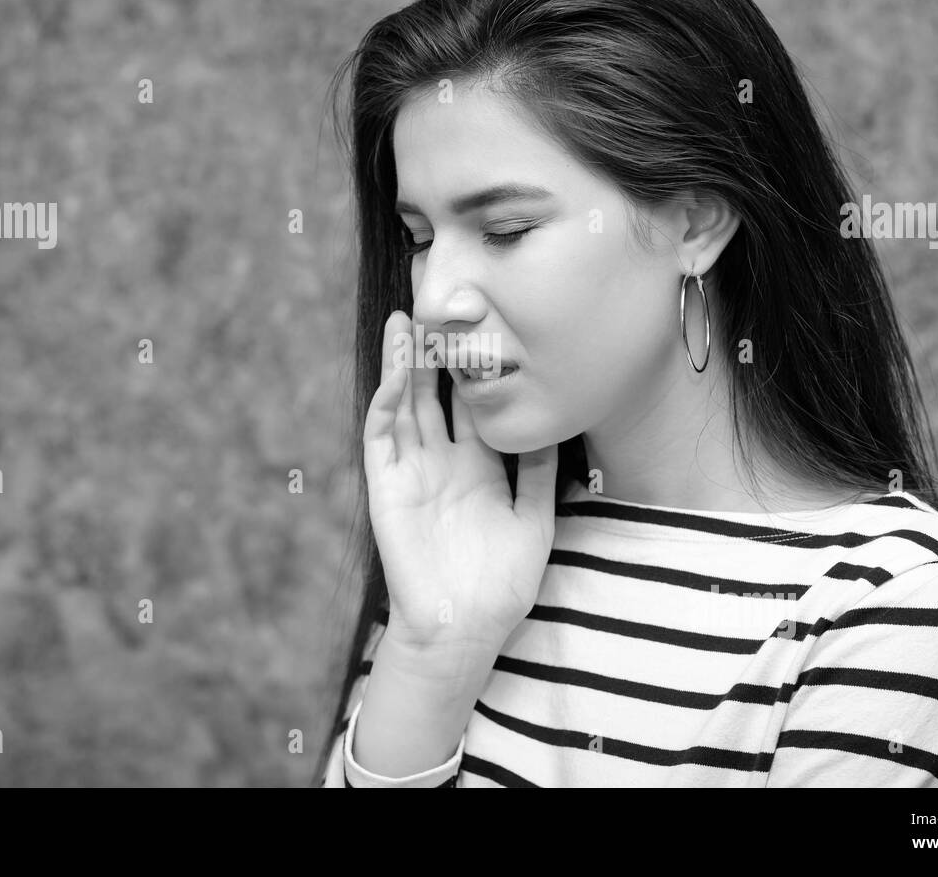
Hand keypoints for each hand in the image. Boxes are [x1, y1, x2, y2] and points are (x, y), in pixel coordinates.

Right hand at [363, 310, 560, 657]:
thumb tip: (555, 422)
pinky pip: (382, 435)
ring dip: (401, 364)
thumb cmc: (500, 584)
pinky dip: (386, 400)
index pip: (472, 405)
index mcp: (477, 467)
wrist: (464, 630)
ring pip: (403, 405)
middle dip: (434, 354)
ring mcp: (411, 472)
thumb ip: (541, 472)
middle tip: (440, 306)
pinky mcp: (386, 487)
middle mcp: (442, 462)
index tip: (489, 325)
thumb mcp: (534, 519)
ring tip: (406, 320)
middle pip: (434, 395)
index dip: (476, 368)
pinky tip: (395, 370)